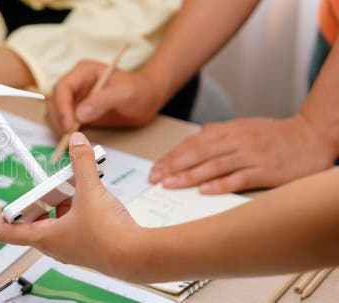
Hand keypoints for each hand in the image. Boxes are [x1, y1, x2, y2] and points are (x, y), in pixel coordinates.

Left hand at [0, 132, 143, 276]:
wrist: (137, 256)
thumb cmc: (109, 235)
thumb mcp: (90, 190)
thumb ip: (82, 163)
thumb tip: (78, 143)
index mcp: (45, 237)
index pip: (5, 231)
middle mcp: (55, 245)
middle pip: (32, 221)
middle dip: (37, 200)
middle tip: (46, 186)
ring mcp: (71, 247)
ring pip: (55, 221)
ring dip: (59, 202)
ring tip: (73, 184)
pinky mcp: (87, 246)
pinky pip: (73, 224)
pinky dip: (76, 208)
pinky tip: (91, 195)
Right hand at [47, 61, 163, 134]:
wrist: (147, 98)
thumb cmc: (140, 89)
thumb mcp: (125, 92)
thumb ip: (103, 101)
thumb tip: (80, 115)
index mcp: (83, 72)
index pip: (63, 87)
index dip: (62, 107)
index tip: (70, 126)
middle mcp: (75, 84)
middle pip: (54, 102)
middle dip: (59, 120)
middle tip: (70, 138)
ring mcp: (75, 99)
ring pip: (55, 114)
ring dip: (59, 128)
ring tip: (73, 141)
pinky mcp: (77, 113)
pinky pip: (63, 123)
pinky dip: (64, 134)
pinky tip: (75, 141)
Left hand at [150, 116, 337, 193]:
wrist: (311, 137)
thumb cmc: (275, 135)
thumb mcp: (245, 127)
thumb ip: (221, 132)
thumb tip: (198, 135)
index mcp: (230, 130)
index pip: (193, 143)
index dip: (172, 156)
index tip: (155, 168)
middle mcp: (238, 141)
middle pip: (199, 153)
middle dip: (173, 166)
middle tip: (155, 179)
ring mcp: (252, 156)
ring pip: (215, 166)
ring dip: (190, 176)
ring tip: (170, 185)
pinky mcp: (266, 170)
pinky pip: (240, 178)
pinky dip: (220, 184)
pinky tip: (204, 191)